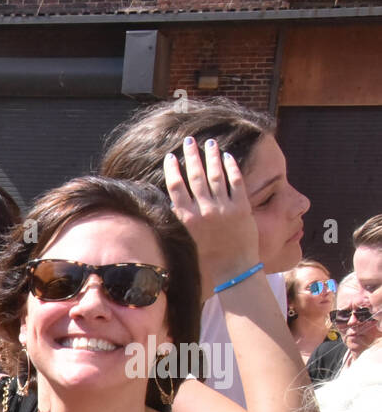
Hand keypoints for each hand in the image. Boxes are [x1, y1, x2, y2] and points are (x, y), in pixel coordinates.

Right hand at [163, 137, 259, 288]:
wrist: (233, 270)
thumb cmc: (208, 260)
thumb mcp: (189, 240)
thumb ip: (182, 221)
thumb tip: (173, 206)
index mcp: (187, 219)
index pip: (176, 188)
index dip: (173, 170)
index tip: (171, 157)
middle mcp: (204, 211)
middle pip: (195, 176)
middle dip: (192, 156)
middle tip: (189, 141)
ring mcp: (223, 208)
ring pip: (216, 175)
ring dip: (212, 157)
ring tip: (209, 143)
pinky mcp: (241, 208)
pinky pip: (236, 182)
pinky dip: (231, 168)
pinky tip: (228, 157)